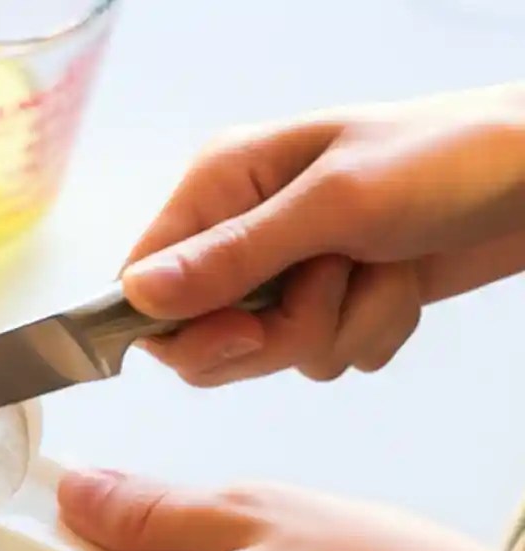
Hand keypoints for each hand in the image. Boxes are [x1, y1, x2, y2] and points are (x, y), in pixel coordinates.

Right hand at [121, 83, 524, 385]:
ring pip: (269, 352)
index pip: (144, 280)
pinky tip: (398, 282)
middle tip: (332, 289)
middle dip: (278, 331)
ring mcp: (289, 269)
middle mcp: (242, 229)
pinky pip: (323, 355)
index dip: (182, 326)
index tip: (246, 332)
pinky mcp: (333, 300)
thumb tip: (138, 295)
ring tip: (381, 268)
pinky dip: (371, 332)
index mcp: (221, 185)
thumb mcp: (333, 205)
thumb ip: (233, 257)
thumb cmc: (446, 160)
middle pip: (204, 332)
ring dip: (339, 328)